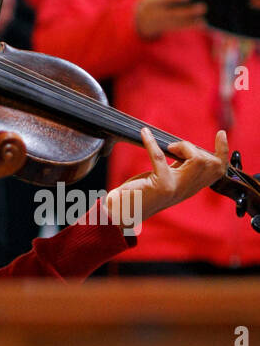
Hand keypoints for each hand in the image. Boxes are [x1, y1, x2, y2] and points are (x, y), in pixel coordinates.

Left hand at [107, 127, 228, 230]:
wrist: (124, 212)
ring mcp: (175, 188)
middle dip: (194, 148)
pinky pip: (160, 157)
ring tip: (168, 147)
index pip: (216, 170)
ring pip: (196, 161)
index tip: (221, 134)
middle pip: (210, 163)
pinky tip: (144, 133)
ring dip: (183, 146)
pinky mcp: (161, 186)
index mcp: (190, 187)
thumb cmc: (141, 193)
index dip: (222, 152)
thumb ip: (178, 167)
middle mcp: (186, 189)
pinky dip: (151, 142)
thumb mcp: (165, 178)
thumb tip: (184, 148)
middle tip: (175, 148)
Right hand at [134, 0, 206, 38]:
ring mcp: (158, 14)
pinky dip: (190, 25)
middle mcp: (151, 1)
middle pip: (166, 3)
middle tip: (200, 4)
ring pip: (173, 16)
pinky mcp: (165, 25)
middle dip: (181, 5)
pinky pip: (178, 26)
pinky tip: (202, 23)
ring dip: (189, 15)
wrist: (146, 14)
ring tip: (203, 11)